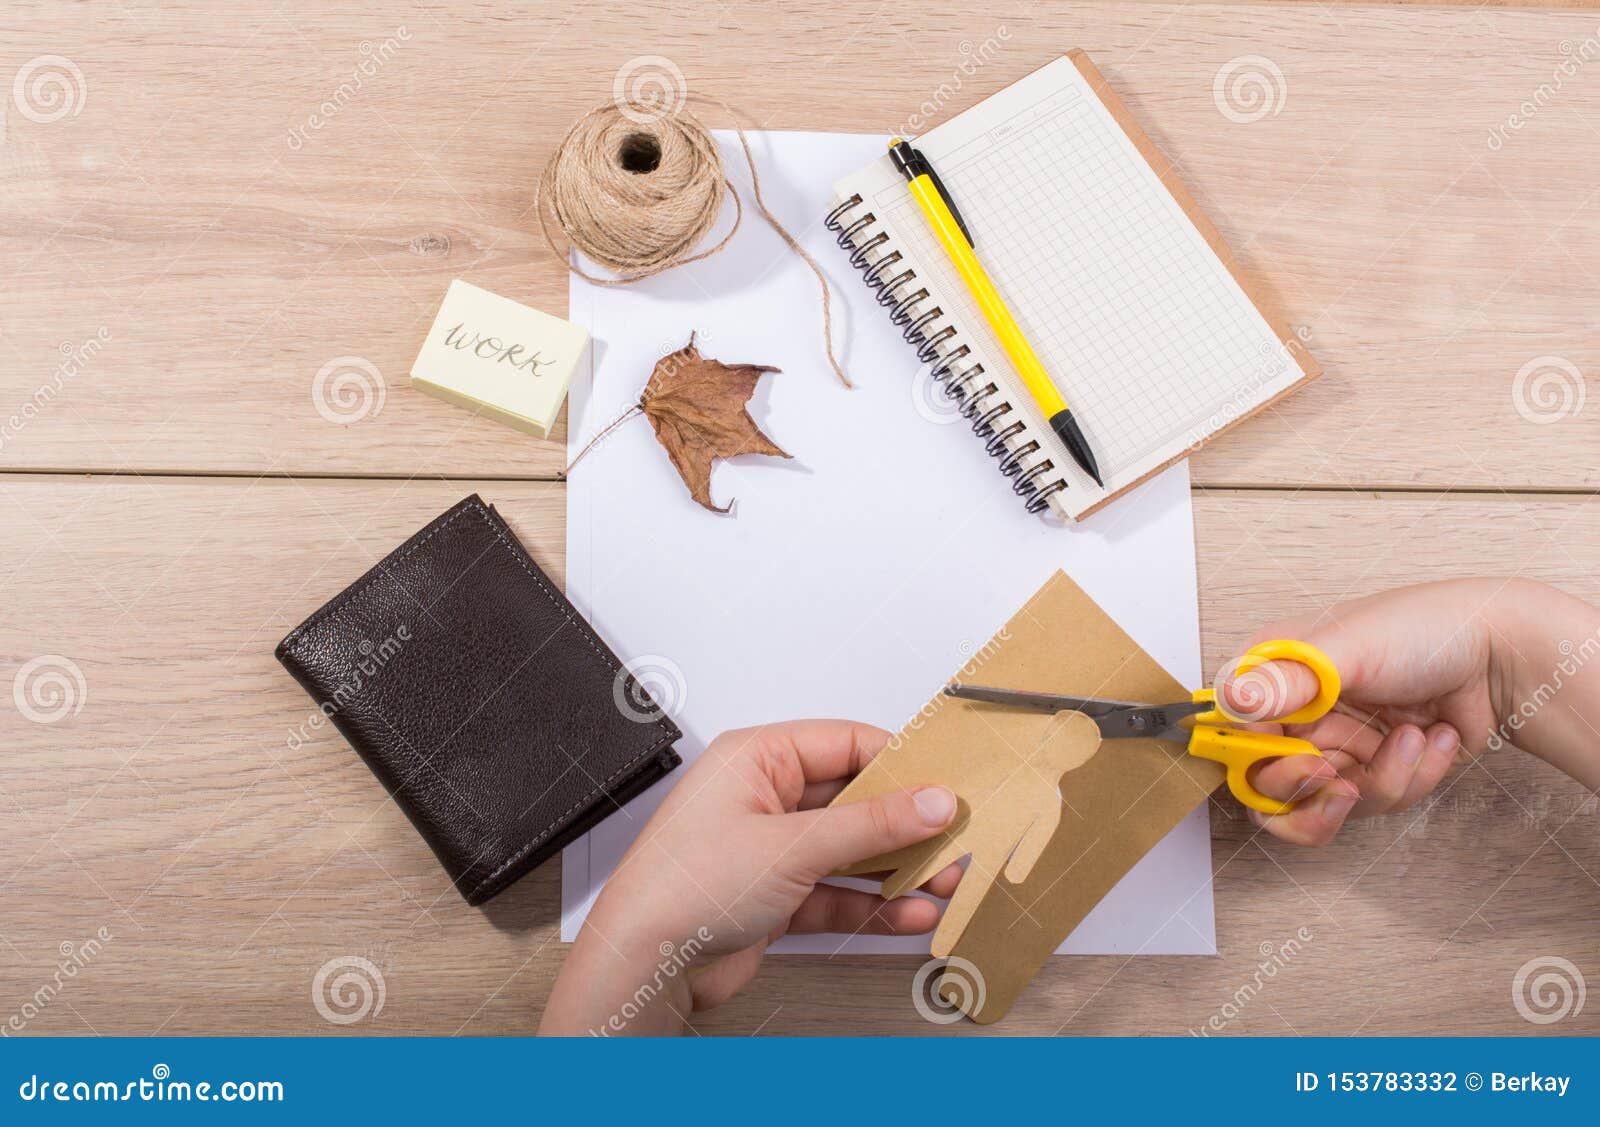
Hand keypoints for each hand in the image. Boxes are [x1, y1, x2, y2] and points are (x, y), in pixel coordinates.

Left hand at [538, 720, 960, 1034]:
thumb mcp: (791, 846)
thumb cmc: (683, 888)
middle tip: (956, 836)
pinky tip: (912, 912)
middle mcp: (762, 797)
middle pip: (854, 800)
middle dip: (906, 824)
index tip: (948, 782)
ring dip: (898, 868)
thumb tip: (929, 801)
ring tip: (947, 879)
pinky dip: (873, 904)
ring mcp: (769, 849)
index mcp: (756, 758)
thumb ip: (870, 825)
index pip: (845, 743)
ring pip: (850, 850)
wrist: (642, 964)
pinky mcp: (775, 897)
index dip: (900, 762)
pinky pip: (837, 893)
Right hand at [1219, 580, 1500, 844]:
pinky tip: (1436, 737)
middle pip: (1268, 788)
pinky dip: (1412, 776)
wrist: (1502, 656)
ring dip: (1381, 780)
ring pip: (1324, 804)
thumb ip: (1286, 680)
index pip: (1233, 736)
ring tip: (1414, 739)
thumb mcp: (1349, 649)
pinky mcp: (1376, 770)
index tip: (1303, 763)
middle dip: (1309, 794)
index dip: (1256, 762)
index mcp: (1276, 677)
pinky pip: (1374, 802)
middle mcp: (1298, 715)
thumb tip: (1231, 700)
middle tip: (1342, 781)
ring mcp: (1337, 745)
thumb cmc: (1424, 630)